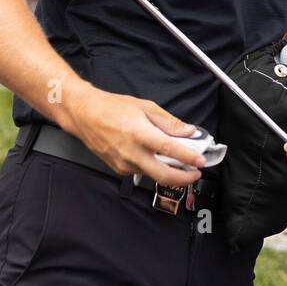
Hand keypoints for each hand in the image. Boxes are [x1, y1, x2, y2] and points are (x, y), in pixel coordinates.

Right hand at [65, 87, 204, 186]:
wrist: (85, 115)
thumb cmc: (113, 108)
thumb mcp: (146, 107)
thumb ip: (169, 122)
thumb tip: (189, 131)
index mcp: (139, 134)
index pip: (170, 149)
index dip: (188, 157)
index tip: (201, 161)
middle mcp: (131, 152)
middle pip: (162, 175)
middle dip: (184, 178)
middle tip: (196, 174)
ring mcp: (123, 163)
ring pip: (153, 175)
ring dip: (170, 173)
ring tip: (181, 165)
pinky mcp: (118, 169)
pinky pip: (141, 172)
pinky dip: (154, 168)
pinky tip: (158, 160)